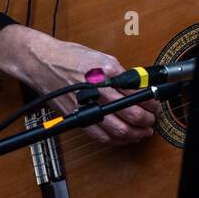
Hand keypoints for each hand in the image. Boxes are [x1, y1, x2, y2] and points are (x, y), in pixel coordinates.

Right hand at [0, 25, 158, 144]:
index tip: (156, 104)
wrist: (42, 62)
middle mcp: (97, 92)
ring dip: (134, 134)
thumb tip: (140, 87)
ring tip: (142, 132)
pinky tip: (122, 138)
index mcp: (106, 74)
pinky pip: (99, 136)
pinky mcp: (77, 118)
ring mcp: (86, 107)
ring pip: (117, 131)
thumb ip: (121, 74)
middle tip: (152, 120)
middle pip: (131, 115)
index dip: (151, 102)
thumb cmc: (70, 57)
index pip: (137, 93)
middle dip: (147, 120)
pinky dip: (114, 140)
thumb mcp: (102, 58)